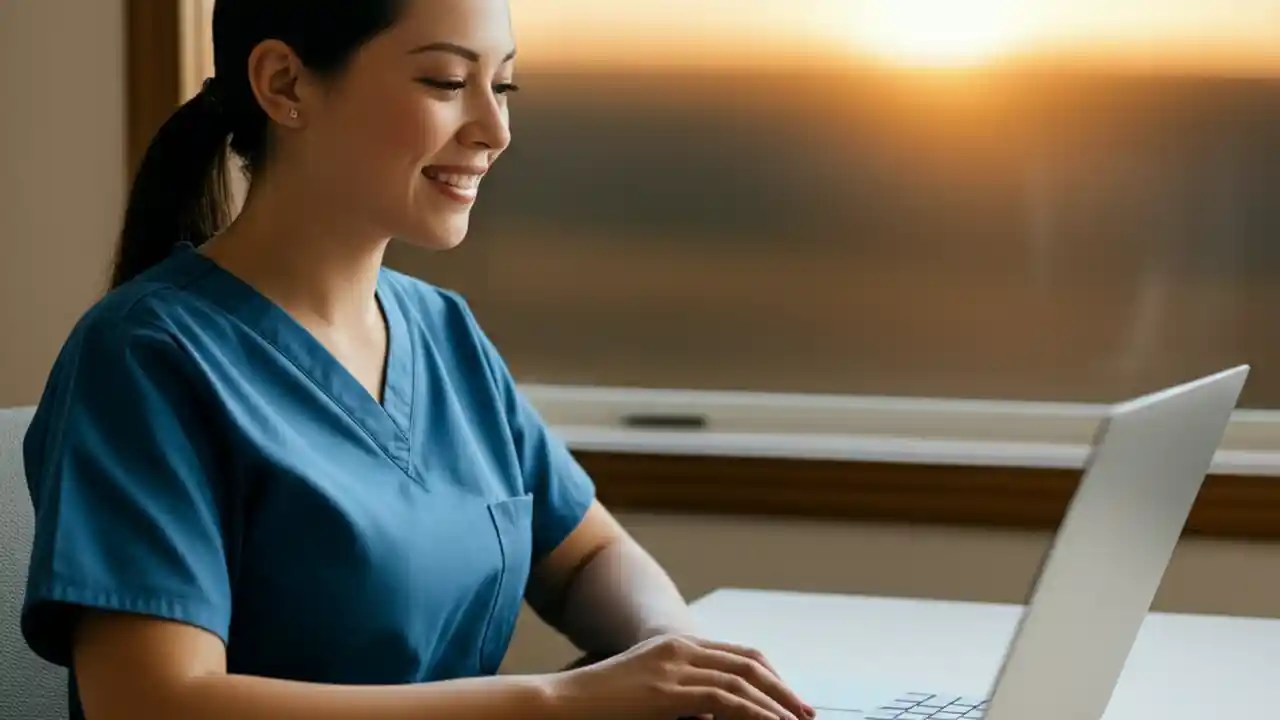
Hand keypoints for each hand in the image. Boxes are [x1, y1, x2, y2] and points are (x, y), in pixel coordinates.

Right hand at [549, 633, 815, 719]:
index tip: (790, 700)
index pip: (738, 655)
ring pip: (743, 681)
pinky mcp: (668, 692)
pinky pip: (725, 700)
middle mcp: (680, 649)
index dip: (770, 677)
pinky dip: (755, 713)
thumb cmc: (597, 703)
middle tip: (806, 714)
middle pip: (749, 663)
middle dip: (782, 690)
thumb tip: (709, 713)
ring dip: (776, 705)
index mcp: (675, 646)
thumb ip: (678, 695)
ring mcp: (674, 667)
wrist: (559, 701)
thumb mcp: (644, 692)